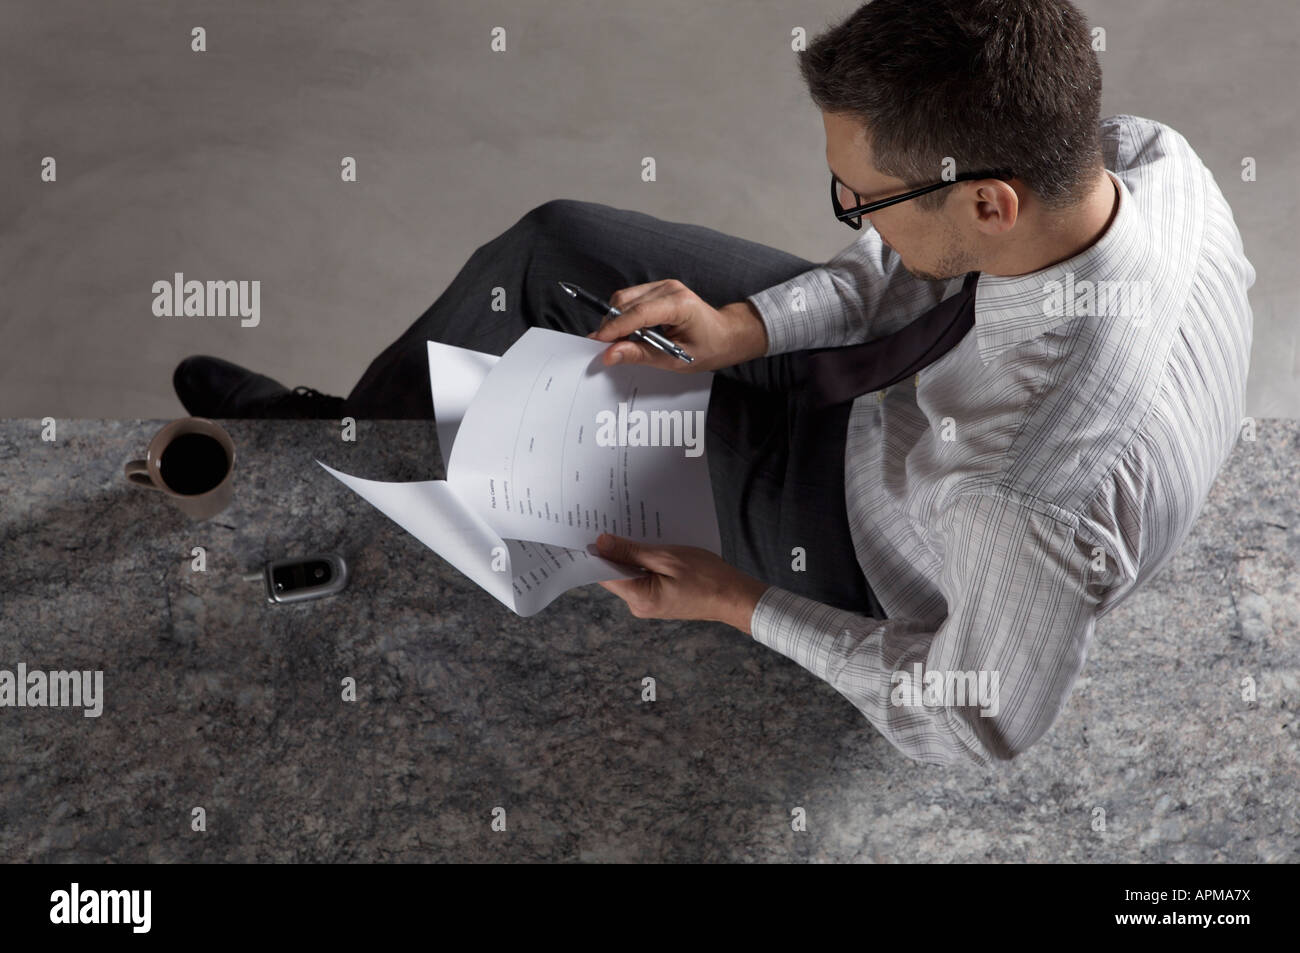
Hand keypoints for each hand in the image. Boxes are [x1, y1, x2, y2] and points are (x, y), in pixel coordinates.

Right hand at [586, 279, 768, 372]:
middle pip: (625, 302)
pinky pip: (630, 299)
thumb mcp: (674, 360)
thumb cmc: (708, 347)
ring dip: (616, 320)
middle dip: (611, 325)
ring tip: (621, 342)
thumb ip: (640, 355)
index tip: (597, 342)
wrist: (725, 335)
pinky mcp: (657, 289)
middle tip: (605, 348)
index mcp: (680, 305)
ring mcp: (664, 286)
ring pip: (623, 299)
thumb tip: (611, 354)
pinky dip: (624, 316)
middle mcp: (670, 289)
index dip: (615, 327)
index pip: (638, 312)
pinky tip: (631, 332)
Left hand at [591, 533, 769, 632]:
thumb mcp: (667, 557)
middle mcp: (639, 606)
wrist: (734, 597)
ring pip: (629, 576)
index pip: (604, 574)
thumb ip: (632, 551)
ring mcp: (649, 605)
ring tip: (636, 533)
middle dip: (615, 551)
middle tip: (615, 524)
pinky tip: (650, 548)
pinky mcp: (658, 600)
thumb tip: (601, 544)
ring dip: (631, 556)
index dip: (596, 553)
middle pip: (615, 575)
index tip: (591, 532)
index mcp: (639, 598)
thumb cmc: (707, 577)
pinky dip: (643, 563)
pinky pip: (642, 578)